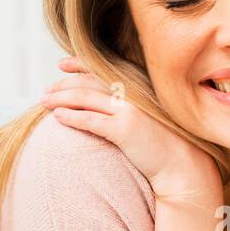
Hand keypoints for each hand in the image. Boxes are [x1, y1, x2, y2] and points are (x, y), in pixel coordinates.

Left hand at [41, 56, 219, 199]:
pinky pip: (91, 120)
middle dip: (63, 84)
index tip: (62, 65)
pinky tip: (58, 118)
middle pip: (89, 81)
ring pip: (85, 98)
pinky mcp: (125, 129)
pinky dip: (72, 117)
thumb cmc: (166, 147)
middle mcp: (134, 93)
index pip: (103, 67)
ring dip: (60, 98)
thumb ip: (131, 106)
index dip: (79, 63)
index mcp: (140, 86)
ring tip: (44, 103)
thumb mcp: (150, 119)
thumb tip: (108, 104)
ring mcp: (130, 110)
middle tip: (46, 91)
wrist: (185, 167)